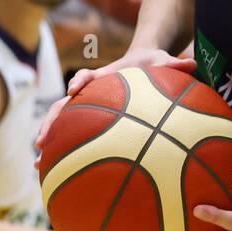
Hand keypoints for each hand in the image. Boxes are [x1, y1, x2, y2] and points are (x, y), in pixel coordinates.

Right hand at [35, 48, 193, 150]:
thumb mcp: (163, 60)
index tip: (74, 90)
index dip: (80, 82)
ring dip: (49, 139)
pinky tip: (56, 170)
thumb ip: (174, 64)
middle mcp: (90, 91)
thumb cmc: (152, 62)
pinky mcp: (89, 117)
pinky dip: (63, 148)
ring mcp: (87, 105)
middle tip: (42, 141)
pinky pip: (73, 132)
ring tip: (39, 163)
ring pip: (61, 121)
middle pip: (63, 104)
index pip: (88, 77)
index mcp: (106, 76)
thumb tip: (192, 63)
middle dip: (51, 121)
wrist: (142, 60)